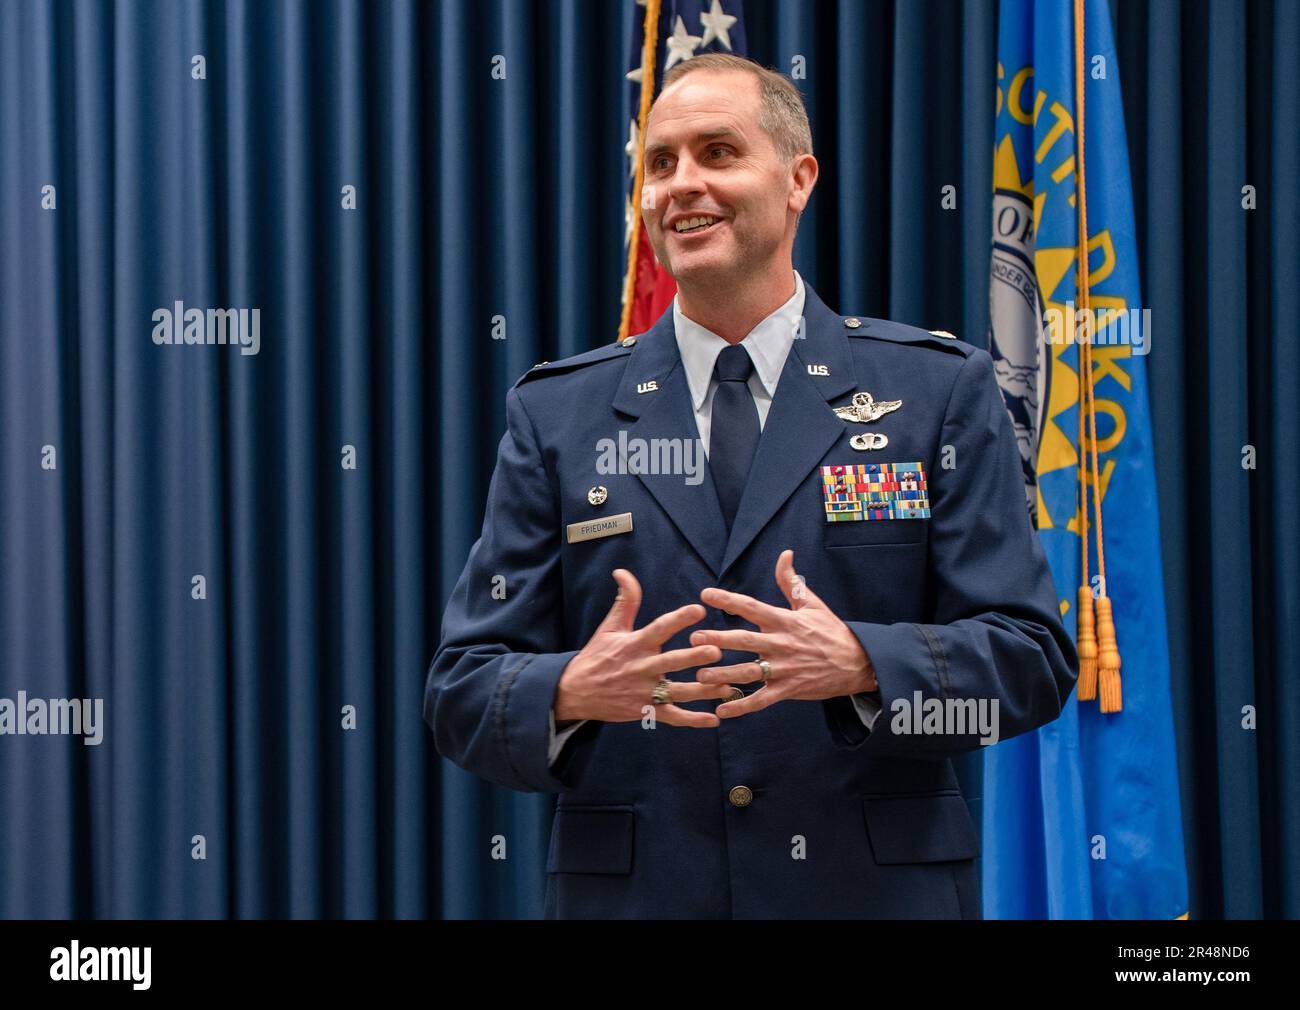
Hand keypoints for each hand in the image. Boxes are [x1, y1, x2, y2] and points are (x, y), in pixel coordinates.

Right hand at [554, 569, 731, 726]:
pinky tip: (714, 720)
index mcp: (634, 644)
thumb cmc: (597, 656)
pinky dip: (693, 720)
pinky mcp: (645, 711)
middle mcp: (641, 668)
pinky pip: (672, 717)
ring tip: (727, 687)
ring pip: (677, 692)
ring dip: (703, 691)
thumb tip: (623, 571)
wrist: (574, 692)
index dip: (678, 619)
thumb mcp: (609, 627)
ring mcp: (643, 692)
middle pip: (671, 662)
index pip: (659, 629)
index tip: (699, 610)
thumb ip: (625, 600)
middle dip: (693, 657)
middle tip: (716, 652)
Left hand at [692, 549, 876, 717]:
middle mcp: (783, 644)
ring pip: (750, 672)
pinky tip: (721, 710)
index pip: (752, 607)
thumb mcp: (812, 604)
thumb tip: (784, 554)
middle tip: (695, 638)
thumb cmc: (831, 631)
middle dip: (720, 640)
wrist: (857, 663)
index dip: (729, 600)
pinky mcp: (789, 690)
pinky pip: (762, 700)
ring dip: (724, 674)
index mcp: (786, 621)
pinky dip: (742, 706)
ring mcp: (785, 669)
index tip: (705, 594)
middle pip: (746, 640)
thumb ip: (791, 581)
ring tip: (700, 675)